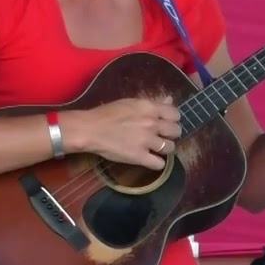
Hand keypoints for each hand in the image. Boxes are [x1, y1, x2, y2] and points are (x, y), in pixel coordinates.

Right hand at [63, 96, 182, 170]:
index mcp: (149, 108)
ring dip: (164, 149)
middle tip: (160, 136)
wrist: (88, 129)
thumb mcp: (130, 103)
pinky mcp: (139, 157)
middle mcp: (151, 124)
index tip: (165, 123)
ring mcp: (146, 141)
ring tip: (155, 148)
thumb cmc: (105, 114)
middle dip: (170, 134)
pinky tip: (149, 159)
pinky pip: (159, 164)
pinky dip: (156, 163)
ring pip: (170, 148)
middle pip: (176, 131)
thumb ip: (151, 103)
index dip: (172, 119)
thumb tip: (169, 100)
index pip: (175, 114)